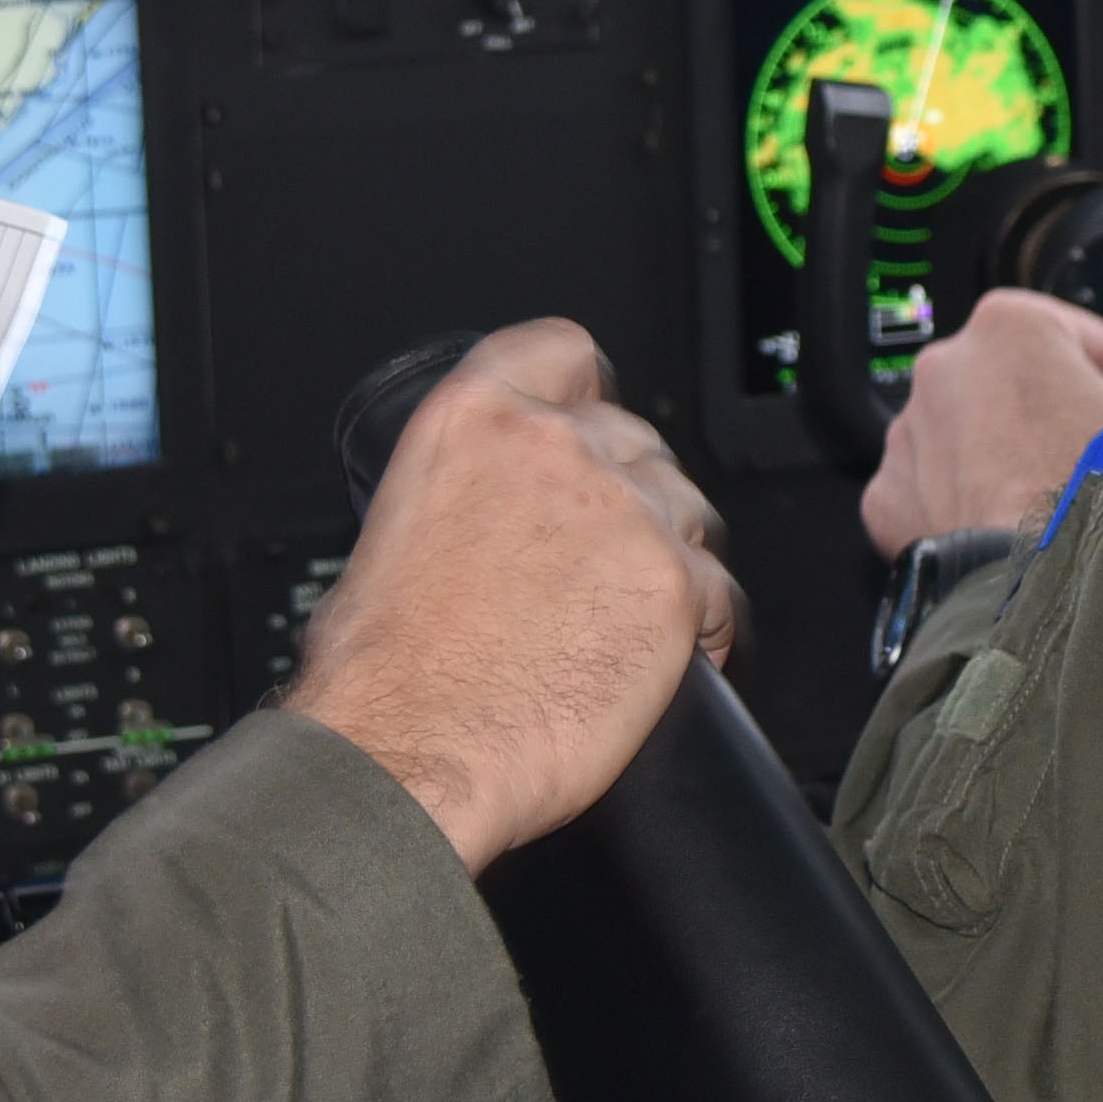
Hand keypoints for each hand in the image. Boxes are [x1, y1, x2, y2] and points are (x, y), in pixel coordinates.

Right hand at [287, 320, 742, 871]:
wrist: (409, 750)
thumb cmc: (382, 673)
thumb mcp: (390, 534)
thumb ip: (456, 495)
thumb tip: (480, 519)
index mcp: (473, 419)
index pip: (565, 351)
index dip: (588, 392)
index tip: (591, 420)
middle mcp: (554, 448)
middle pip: (637, 440)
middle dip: (630, 495)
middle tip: (600, 560)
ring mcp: (624, 512)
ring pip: (687, 512)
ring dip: (669, 557)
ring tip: (629, 619)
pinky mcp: (673, 586)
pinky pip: (721, 592)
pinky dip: (703, 628)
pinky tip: (669, 662)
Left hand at [860, 287, 1102, 555]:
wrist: (1033, 578)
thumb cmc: (1093, 489)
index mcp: (1009, 325)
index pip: (1072, 333)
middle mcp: (944, 364)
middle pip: (1009, 381)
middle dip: (1044, 410)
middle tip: (1084, 452)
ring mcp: (909, 429)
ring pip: (964, 433)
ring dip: (997, 454)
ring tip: (1040, 496)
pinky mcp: (888, 491)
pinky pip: (930, 488)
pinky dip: (959, 503)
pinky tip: (997, 523)